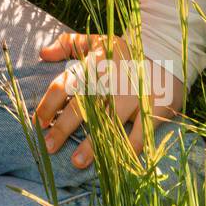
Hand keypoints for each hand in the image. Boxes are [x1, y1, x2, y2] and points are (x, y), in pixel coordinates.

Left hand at [33, 32, 185, 169]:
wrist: (166, 52)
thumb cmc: (123, 52)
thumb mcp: (96, 42)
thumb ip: (67, 45)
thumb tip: (42, 53)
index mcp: (95, 63)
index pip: (66, 84)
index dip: (50, 104)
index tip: (39, 123)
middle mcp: (112, 79)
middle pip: (83, 107)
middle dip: (64, 128)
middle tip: (49, 147)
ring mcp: (135, 94)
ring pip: (109, 123)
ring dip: (93, 145)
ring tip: (77, 162)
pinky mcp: (155, 107)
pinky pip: (141, 133)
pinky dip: (129, 149)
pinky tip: (116, 163)